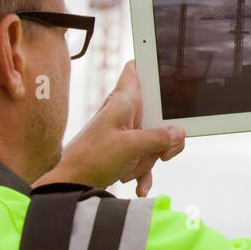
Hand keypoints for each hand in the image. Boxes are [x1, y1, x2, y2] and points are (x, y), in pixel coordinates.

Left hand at [34, 61, 184, 194]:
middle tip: (161, 152)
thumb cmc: (91, 157)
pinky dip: (143, 172)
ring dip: (150, 159)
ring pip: (155, 138)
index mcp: (124, 100)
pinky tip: (139, 186)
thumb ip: (159, 137)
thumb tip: (179, 132)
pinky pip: (145, 156)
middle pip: (159, 113)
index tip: (170, 70)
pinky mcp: (125, 149)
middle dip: (164, 138)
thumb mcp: (131, 146)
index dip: (151, 63)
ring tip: (134, 168)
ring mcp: (127, 131)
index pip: (135, 68)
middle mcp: (126, 112)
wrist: (71, 182)